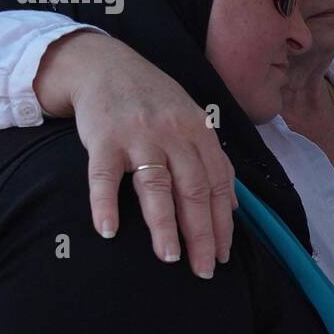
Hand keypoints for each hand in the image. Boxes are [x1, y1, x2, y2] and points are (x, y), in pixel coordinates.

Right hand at [34, 30, 235, 277]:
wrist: (103, 64)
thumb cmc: (151, 100)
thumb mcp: (190, 120)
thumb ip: (210, 159)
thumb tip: (231, 206)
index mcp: (199, 132)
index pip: (218, 183)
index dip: (223, 222)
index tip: (222, 254)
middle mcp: (174, 133)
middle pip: (193, 190)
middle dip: (202, 233)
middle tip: (203, 269)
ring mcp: (138, 135)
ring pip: (156, 186)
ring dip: (164, 225)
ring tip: (170, 257)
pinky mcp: (102, 138)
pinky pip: (103, 176)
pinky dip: (105, 204)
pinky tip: (108, 231)